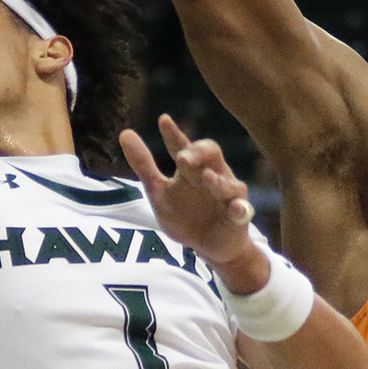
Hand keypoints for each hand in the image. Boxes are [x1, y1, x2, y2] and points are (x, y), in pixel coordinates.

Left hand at [120, 115, 266, 287]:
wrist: (209, 247)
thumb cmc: (186, 215)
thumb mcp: (158, 191)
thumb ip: (144, 165)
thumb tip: (124, 132)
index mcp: (191, 169)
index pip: (182, 146)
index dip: (173, 134)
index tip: (163, 121)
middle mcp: (212, 175)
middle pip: (211, 153)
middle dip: (198, 153)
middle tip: (181, 158)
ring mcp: (227, 195)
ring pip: (228, 182)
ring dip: (218, 181)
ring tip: (207, 178)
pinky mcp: (238, 215)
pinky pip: (242, 210)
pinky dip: (240, 208)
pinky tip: (235, 208)